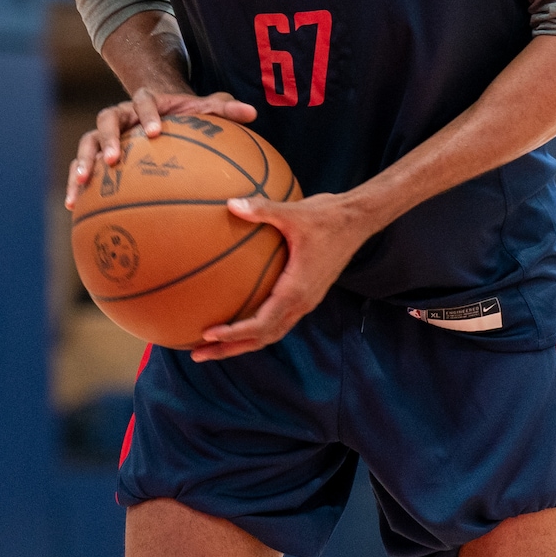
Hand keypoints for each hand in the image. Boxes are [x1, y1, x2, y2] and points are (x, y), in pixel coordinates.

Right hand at [65, 89, 256, 208]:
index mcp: (145, 101)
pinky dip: (75, 185)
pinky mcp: (95, 154)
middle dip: (108, 139)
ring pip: (86, 142)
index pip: (143, 101)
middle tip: (112, 159)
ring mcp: (104, 134)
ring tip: (82, 184)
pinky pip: (81, 167)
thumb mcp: (203, 109)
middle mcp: (120, 115)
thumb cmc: (184, 115)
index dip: (148, 114)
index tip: (155, 132)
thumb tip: (253, 112)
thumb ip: (223, 109)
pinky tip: (73, 207)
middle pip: (106, 119)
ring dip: (83, 162)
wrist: (160, 116)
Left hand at [192, 190, 370, 360]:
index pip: (262, 324)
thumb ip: (262, 210)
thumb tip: (231, 203)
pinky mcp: (306, 294)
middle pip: (262, 338)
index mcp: (297, 290)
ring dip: (242, 343)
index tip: (208, 335)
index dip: (235, 333)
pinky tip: (239, 317)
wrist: (358, 220)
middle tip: (197, 353)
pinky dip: (256, 328)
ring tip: (212, 345)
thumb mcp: (294, 213)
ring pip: (271, 332)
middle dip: (230, 349)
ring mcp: (305, 300)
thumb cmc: (328, 217)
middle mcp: (302, 302)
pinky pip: (278, 320)